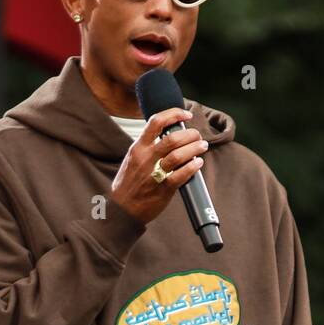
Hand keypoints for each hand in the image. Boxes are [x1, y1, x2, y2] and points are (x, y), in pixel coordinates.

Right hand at [110, 107, 208, 223]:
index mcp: (138, 148)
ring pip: (178, 155)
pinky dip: (193, 166)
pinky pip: (181, 174)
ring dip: (194, 148)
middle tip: (197, 136)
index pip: (156, 122)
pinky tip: (198, 163)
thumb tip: (166, 136)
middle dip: (190, 134)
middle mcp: (145, 159)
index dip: (174, 114)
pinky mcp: (163, 189)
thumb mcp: (131, 160)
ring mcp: (154, 174)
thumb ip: (146, 148)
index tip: (186, 115)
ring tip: (202, 146)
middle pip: (172, 138)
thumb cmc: (128, 185)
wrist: (121, 210)